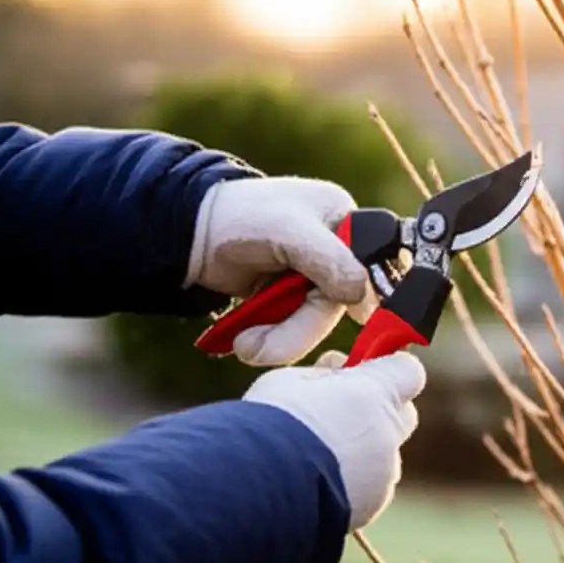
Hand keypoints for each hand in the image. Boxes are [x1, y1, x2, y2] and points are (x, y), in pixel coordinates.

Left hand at [185, 177, 373, 365]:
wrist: (191, 235)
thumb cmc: (240, 214)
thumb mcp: (288, 230)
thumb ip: (330, 260)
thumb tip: (362, 296)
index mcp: (346, 223)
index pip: (373, 268)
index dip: (361, 299)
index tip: (347, 322)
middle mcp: (336, 252)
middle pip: (338, 306)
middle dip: (299, 330)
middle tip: (259, 347)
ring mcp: (313, 279)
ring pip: (314, 324)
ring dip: (280, 340)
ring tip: (246, 345)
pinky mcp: (292, 300)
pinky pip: (294, 330)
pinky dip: (271, 339)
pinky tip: (246, 338)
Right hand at [243, 350, 424, 530]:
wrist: (257, 489)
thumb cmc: (270, 425)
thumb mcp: (293, 380)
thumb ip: (326, 374)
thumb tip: (338, 368)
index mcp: (375, 394)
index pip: (408, 371)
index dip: (386, 369)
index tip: (359, 372)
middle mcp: (388, 434)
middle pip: (402, 413)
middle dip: (377, 410)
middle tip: (337, 412)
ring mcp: (383, 474)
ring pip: (383, 455)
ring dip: (361, 452)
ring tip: (314, 458)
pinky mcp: (371, 506)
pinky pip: (369, 487)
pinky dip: (350, 484)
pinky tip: (314, 485)